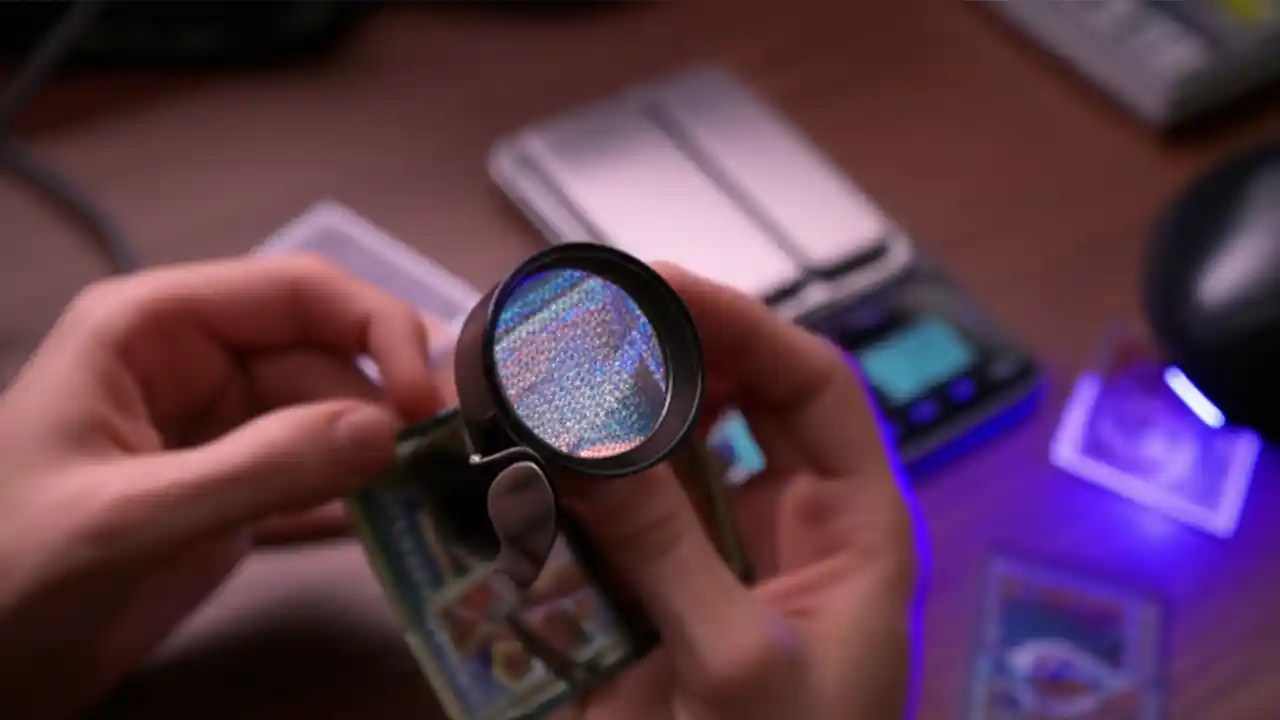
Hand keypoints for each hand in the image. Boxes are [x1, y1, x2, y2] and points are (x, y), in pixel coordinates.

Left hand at [0, 256, 440, 717]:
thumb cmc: (15, 571)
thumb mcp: (132, 517)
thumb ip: (260, 470)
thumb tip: (387, 432)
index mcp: (155, 328)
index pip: (295, 291)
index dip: (374, 328)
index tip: (424, 399)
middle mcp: (194, 364)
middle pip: (324, 358)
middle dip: (385, 405)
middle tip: (450, 462)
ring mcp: (216, 430)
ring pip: (329, 418)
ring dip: (382, 455)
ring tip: (437, 495)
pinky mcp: (232, 490)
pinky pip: (314, 475)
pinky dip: (357, 497)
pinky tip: (400, 521)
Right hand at [561, 267, 919, 719]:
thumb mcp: (735, 664)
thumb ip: (666, 545)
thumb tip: (592, 433)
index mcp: (854, 532)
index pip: (812, 387)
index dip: (744, 324)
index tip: (659, 285)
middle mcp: (789, 531)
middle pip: (736, 404)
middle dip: (666, 355)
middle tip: (583, 318)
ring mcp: (717, 564)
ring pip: (666, 459)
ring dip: (606, 418)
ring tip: (541, 370)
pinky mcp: (655, 603)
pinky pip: (612, 525)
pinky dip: (566, 493)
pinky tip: (519, 463)